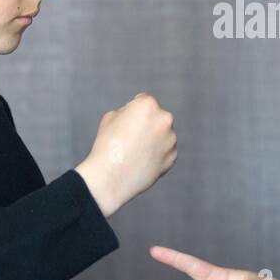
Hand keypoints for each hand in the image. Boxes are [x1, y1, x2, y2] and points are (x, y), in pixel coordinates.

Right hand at [74, 93, 176, 217]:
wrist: (109, 179)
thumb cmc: (106, 145)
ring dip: (152, 139)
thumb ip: (129, 111)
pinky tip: (141, 162)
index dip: (131, 112)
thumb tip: (142, 116)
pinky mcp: (173, 157)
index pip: (143, 101)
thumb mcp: (111, 117)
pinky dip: (156, 154)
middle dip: (146, 124)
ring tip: (134, 153)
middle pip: (156, 116)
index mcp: (148, 105)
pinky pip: (165, 150)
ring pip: (162, 134)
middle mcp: (164, 119)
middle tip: (130, 139)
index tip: (123, 124)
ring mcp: (171, 139)